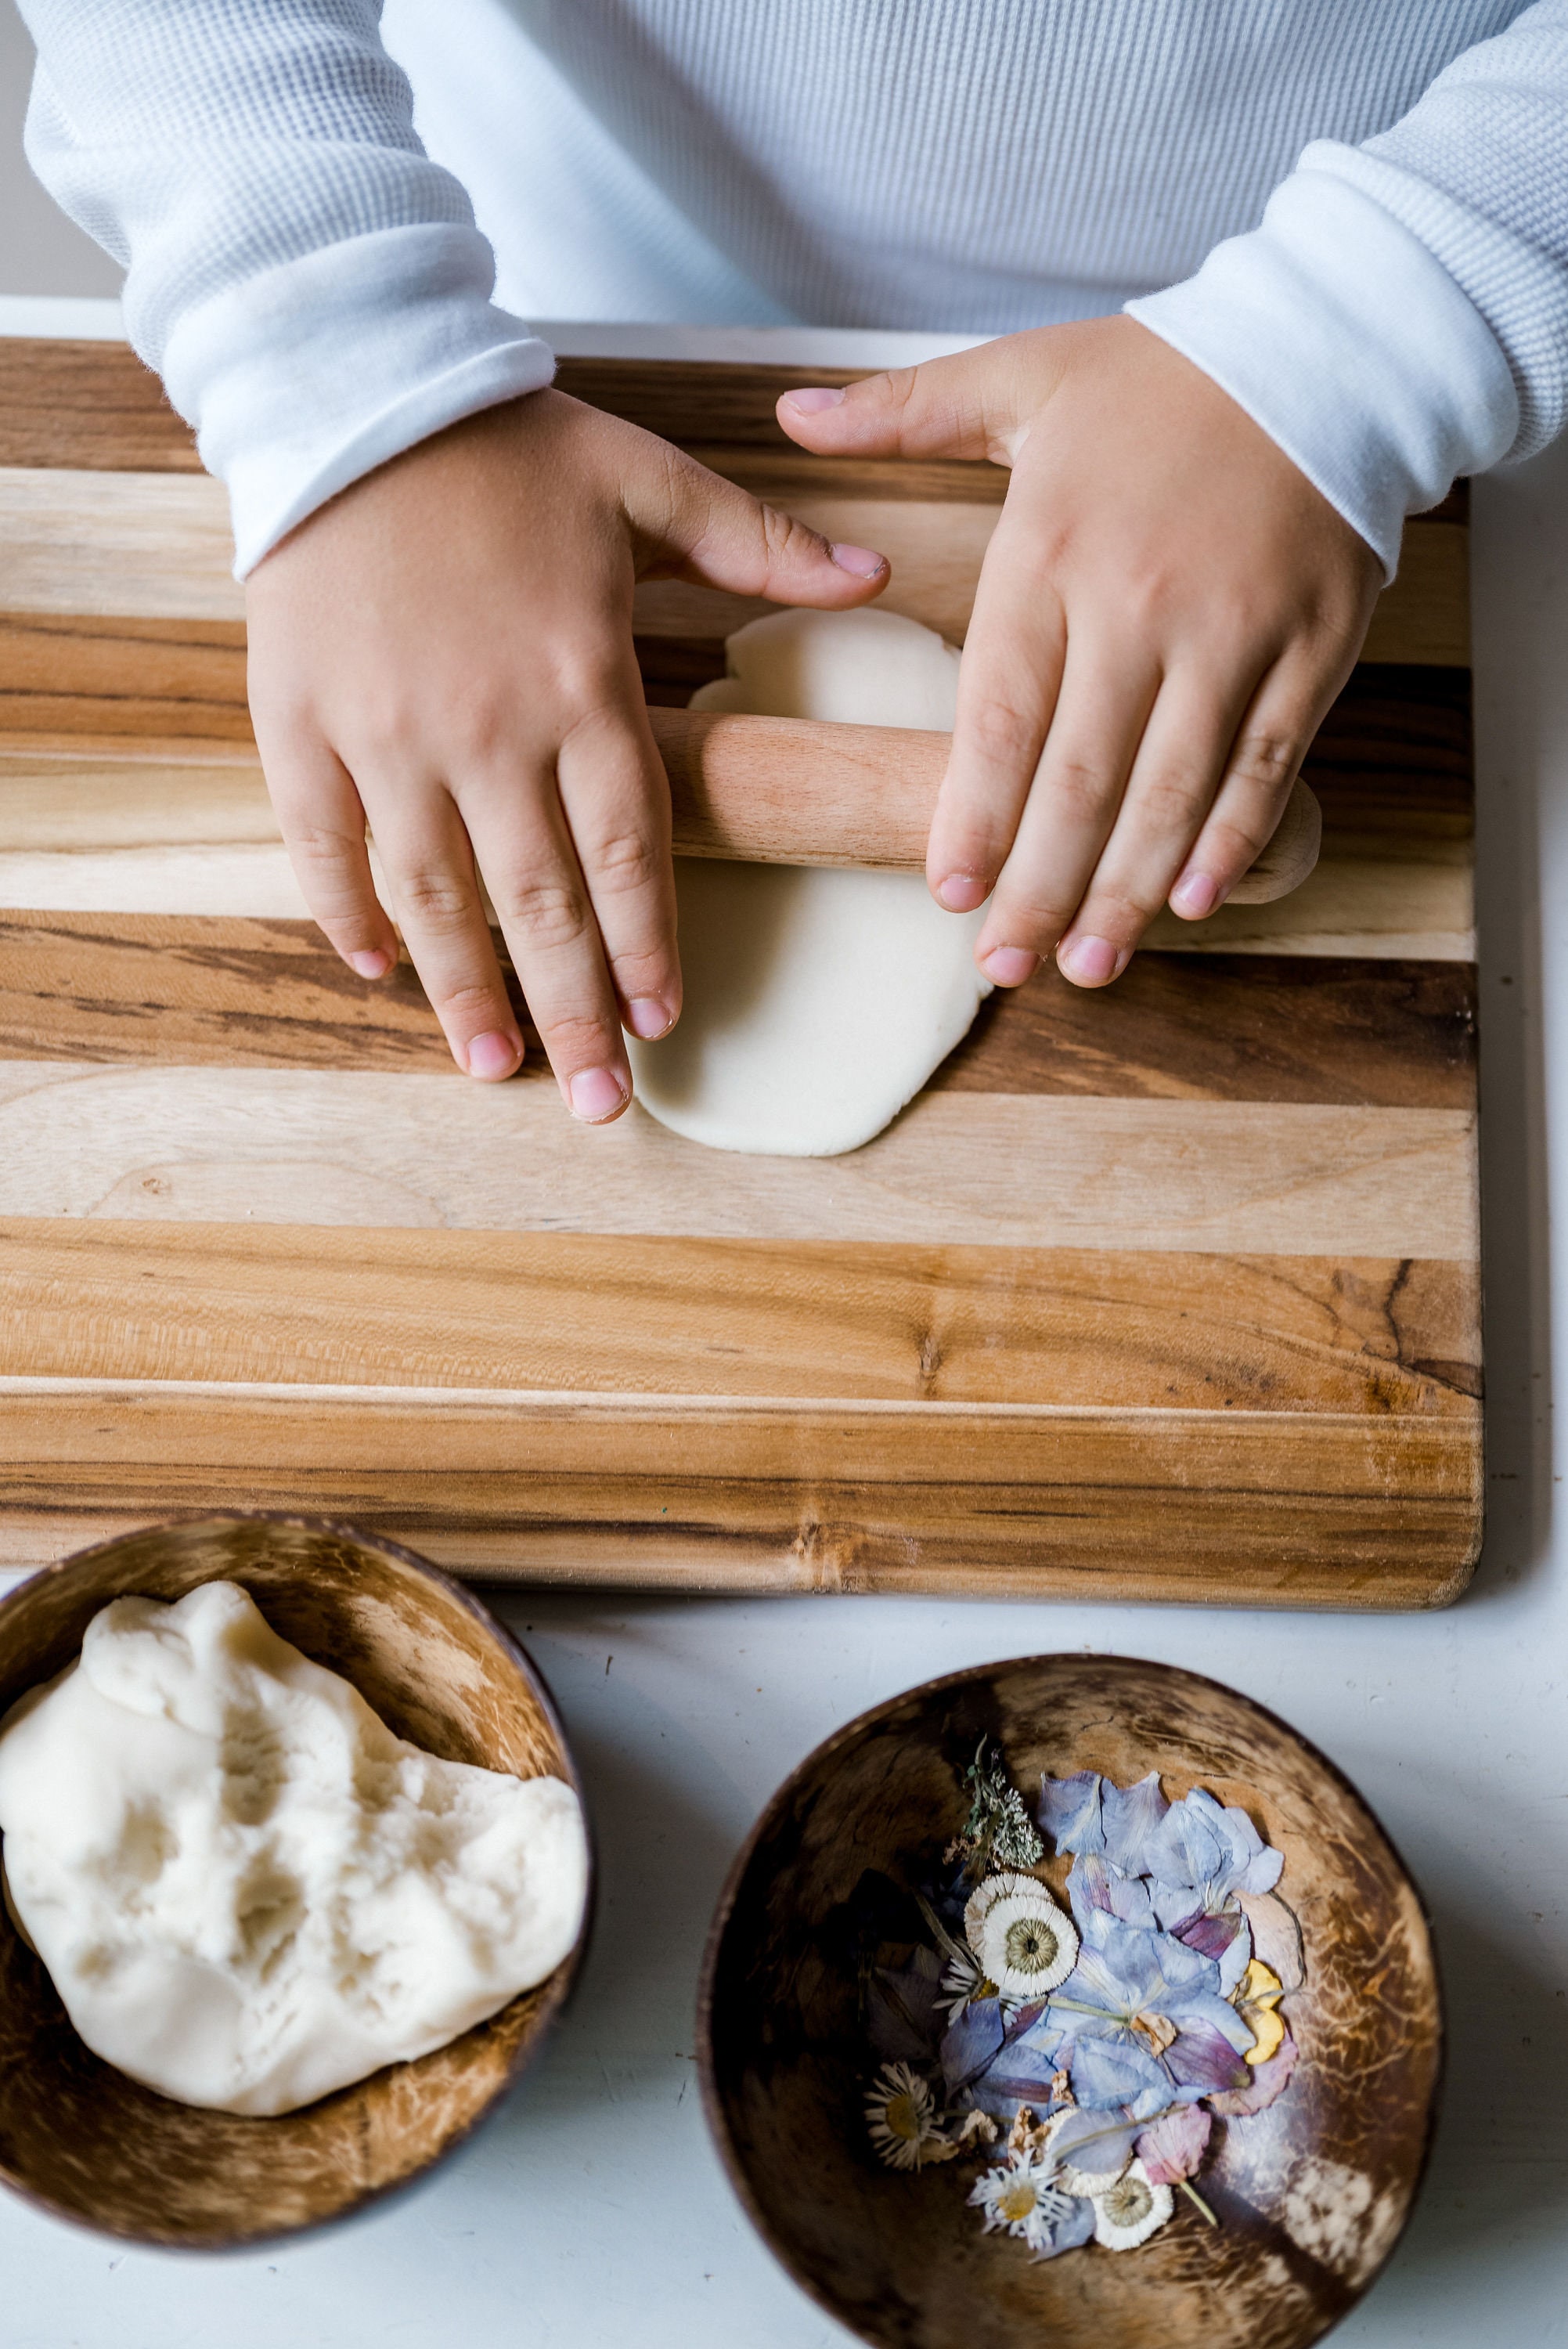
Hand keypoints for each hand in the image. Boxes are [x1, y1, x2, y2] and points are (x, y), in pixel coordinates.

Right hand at [245, 390, 887, 1112]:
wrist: (349, 386)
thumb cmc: (508, 444)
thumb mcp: (646, 478)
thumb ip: (760, 549)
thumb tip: (876, 581)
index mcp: (582, 684)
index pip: (628, 853)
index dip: (647, 948)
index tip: (662, 1020)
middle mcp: (488, 731)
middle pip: (541, 903)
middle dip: (576, 1012)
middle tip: (601, 1101)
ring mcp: (388, 735)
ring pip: (435, 897)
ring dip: (469, 991)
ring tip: (496, 1068)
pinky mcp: (302, 724)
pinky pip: (325, 844)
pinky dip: (350, 911)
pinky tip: (380, 969)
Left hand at [777, 317, 1381, 988]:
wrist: (1326, 346)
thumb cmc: (1161, 374)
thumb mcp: (1024, 374)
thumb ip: (905, 411)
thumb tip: (790, 418)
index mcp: (1053, 548)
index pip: (1003, 714)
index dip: (975, 815)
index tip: (950, 894)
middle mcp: (1140, 602)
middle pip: (1081, 776)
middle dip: (1039, 885)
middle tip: (1004, 965)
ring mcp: (1232, 631)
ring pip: (1171, 788)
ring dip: (1127, 889)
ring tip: (1089, 963)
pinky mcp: (1312, 646)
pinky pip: (1265, 761)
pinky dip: (1229, 838)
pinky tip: (1190, 901)